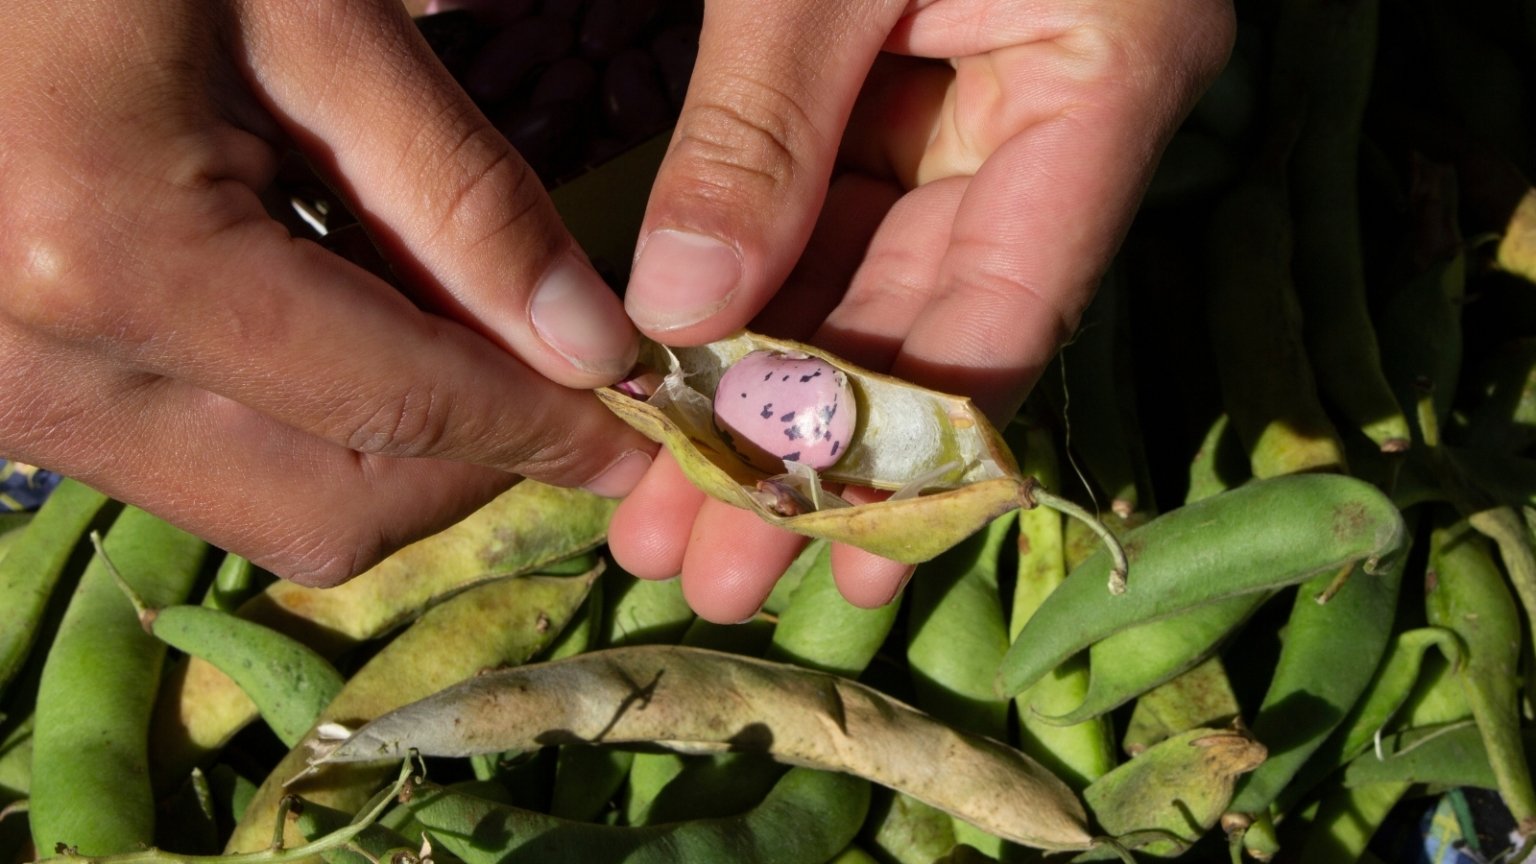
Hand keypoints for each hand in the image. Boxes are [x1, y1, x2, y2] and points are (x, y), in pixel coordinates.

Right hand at [0, 0, 655, 585]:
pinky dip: (315, 422)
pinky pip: (207, 463)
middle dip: (472, 466)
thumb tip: (591, 349)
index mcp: (113, 255)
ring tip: (464, 337)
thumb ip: (462, 197)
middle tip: (565, 392)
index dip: (539, 431)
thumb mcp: (317, 22)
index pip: (394, 408)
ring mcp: (8, 391)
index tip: (639, 435)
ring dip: (398, 453)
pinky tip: (358, 320)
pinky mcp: (15, 387)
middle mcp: (37, 364)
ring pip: (268, 505)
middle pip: (330, 511)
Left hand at [608, 0, 1234, 621]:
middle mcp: (1062, 118)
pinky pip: (837, 217)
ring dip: (773, 395)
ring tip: (675, 519)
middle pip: (939, 326)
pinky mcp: (914, 90)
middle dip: (820, 453)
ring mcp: (988, 107)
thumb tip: (680, 316)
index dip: (917, 448)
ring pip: (878, 287)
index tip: (838, 559)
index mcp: (1106, 72)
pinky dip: (761, 300)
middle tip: (720, 576)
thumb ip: (760, 129)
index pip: (1015, 308)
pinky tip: (696, 387)